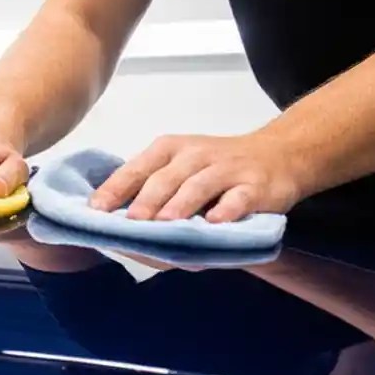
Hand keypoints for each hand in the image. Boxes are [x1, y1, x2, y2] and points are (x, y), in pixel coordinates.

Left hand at [88, 133, 307, 222]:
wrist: (279, 154)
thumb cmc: (217, 166)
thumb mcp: (180, 165)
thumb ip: (152, 185)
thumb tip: (110, 217)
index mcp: (169, 149)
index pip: (137, 168)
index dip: (115, 189)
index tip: (95, 210)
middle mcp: (195, 155)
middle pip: (166, 178)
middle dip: (146, 201)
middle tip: (130, 222)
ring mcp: (227, 169)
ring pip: (199, 186)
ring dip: (181, 205)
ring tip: (165, 224)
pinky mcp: (256, 186)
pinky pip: (239, 199)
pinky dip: (227, 210)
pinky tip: (215, 223)